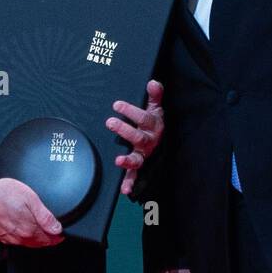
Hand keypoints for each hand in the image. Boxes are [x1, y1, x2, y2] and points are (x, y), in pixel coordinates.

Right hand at [0, 171, 63, 247]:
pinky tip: (26, 231)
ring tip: (43, 233)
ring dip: (38, 240)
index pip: (49, 239)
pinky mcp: (2, 237)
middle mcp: (20, 237)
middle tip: (56, 234)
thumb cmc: (2, 193)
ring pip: (29, 243)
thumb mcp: (30, 198)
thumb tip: (57, 228)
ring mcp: (10, 239)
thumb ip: (45, 216)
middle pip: (40, 243)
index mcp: (29, 229)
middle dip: (49, 240)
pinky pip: (18, 242)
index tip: (62, 234)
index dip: (58, 237)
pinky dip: (26, 239)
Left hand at [108, 79, 164, 194]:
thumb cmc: (154, 121)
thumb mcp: (156, 108)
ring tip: (118, 160)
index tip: (116, 105)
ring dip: (128, 160)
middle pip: (139, 137)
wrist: (161, 139)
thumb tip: (153, 82)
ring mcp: (144, 154)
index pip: (144, 117)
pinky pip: (134, 174)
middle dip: (125, 130)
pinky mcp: (138, 164)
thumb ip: (155, 95)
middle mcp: (150, 141)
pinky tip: (124, 190)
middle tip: (110, 122)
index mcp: (154, 126)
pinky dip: (130, 182)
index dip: (131, 111)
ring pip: (138, 158)